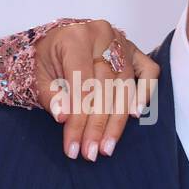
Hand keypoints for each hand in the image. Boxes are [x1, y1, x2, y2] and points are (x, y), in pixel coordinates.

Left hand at [32, 19, 159, 160]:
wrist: (59, 40)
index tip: (72, 138)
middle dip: (96, 124)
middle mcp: (103, 36)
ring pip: (125, 85)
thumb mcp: (39, 76)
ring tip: (106, 147)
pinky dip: (145, 93)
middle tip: (89, 152)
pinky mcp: (136, 52)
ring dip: (116, 121)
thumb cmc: (49, 58)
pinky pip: (149, 72)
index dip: (78, 111)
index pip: (81, 79)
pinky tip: (134, 114)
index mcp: (76, 36)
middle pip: (104, 86)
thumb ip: (51, 96)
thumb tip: (64, 117)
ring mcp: (122, 43)